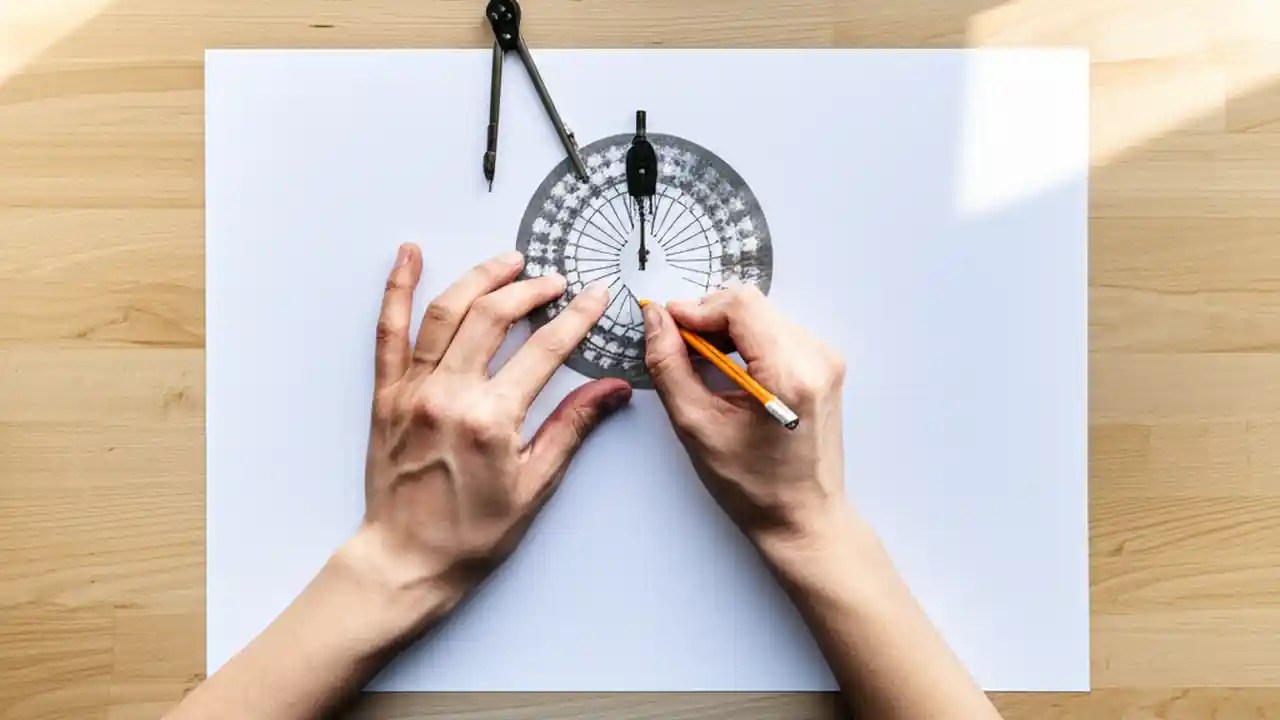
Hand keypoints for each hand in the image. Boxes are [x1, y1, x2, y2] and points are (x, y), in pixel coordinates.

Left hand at [349, 243, 631, 636]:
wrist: (406, 560)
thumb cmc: (470, 534)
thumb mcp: (535, 485)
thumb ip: (573, 427)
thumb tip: (614, 389)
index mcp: (491, 419)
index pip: (544, 350)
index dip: (577, 317)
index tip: (596, 295)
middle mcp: (449, 395)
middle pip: (494, 317)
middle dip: (531, 289)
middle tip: (555, 281)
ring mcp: (412, 390)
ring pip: (446, 312)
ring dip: (479, 277)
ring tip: (508, 261)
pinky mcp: (387, 394)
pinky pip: (388, 330)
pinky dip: (397, 287)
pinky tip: (408, 254)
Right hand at [641, 286, 845, 554]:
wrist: (803, 518)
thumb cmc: (754, 486)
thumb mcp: (697, 426)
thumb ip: (670, 365)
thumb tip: (656, 320)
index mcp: (791, 374)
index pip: (740, 306)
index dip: (695, 308)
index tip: (666, 326)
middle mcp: (817, 358)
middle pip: (751, 305)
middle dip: (707, 318)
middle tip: (678, 347)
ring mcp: (825, 360)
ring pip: (762, 314)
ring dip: (725, 329)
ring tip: (701, 363)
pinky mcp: (823, 365)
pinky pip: (776, 331)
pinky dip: (745, 340)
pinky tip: (728, 369)